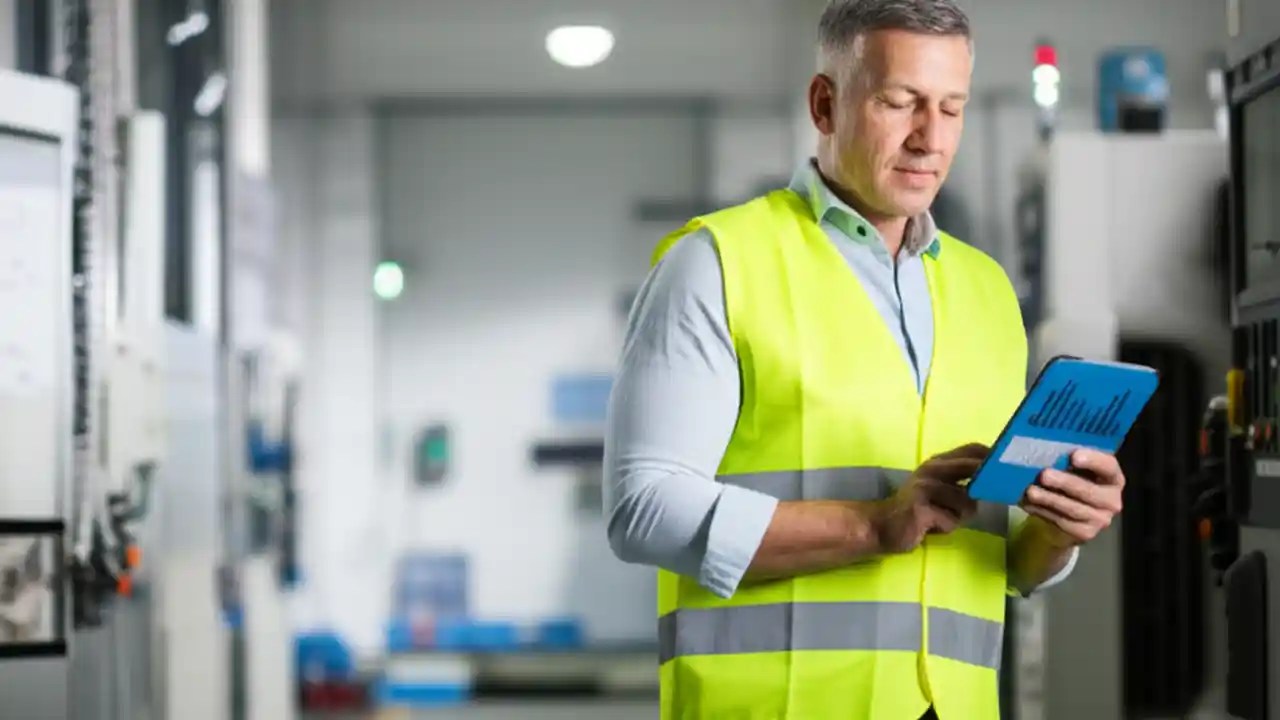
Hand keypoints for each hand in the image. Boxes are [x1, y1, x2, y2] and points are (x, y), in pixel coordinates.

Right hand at [873, 443, 987, 553]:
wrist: (881, 526)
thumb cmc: (917, 511)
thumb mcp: (938, 490)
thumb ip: (961, 484)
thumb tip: (996, 484)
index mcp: (937, 462)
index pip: (972, 449)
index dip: (994, 456)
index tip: (1010, 469)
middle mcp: (932, 469)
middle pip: (974, 469)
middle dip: (990, 483)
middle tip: (998, 494)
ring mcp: (925, 487)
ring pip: (967, 503)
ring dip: (960, 517)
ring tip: (942, 519)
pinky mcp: (921, 507)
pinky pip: (952, 520)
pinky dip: (946, 528)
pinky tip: (931, 527)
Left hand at [1021, 449, 1124, 547]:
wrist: (1070, 514)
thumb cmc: (1073, 481)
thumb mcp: (1074, 468)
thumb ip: (1068, 459)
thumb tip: (1045, 449)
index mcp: (1113, 478)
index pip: (1109, 467)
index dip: (1093, 461)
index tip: (1074, 456)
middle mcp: (1112, 500)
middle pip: (1089, 491)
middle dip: (1065, 482)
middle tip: (1044, 475)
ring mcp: (1100, 520)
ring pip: (1073, 509)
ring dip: (1049, 499)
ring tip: (1031, 491)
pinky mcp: (1085, 533)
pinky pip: (1062, 522)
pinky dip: (1043, 511)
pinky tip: (1028, 504)